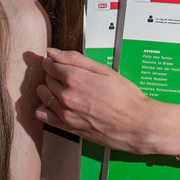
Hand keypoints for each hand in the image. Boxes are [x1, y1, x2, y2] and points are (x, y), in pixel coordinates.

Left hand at [35, 48, 179, 156]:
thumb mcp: (104, 70)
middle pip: (47, 79)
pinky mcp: (67, 127)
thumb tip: (54, 52)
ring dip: (49, 90)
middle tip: (68, 77)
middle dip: (54, 75)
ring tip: (64, 90)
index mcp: (75, 78)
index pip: (49, 64)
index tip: (59, 63)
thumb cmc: (126, 98)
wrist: (137, 124)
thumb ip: (75, 59)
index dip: (54, 62)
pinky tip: (56, 105)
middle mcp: (66, 96)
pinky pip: (42, 115)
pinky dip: (45, 108)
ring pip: (44, 95)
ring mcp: (65, 113)